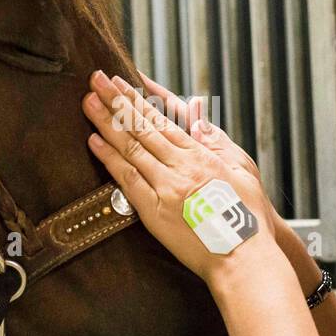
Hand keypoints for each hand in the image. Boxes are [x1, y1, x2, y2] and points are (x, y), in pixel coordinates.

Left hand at [82, 70, 280, 286]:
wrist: (243, 256)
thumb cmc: (247, 216)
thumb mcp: (240, 169)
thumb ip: (214, 140)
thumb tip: (197, 112)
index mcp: (201, 155)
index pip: (162, 119)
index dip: (139, 98)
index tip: (121, 80)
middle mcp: (182, 166)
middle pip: (142, 126)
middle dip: (117, 100)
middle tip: (96, 78)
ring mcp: (167, 187)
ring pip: (131, 147)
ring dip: (107, 122)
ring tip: (88, 102)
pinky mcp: (155, 212)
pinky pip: (127, 180)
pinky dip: (110, 159)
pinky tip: (95, 141)